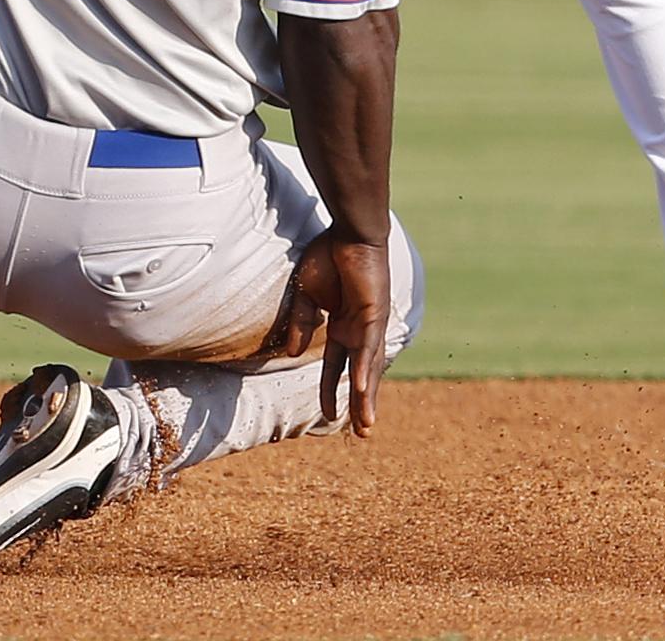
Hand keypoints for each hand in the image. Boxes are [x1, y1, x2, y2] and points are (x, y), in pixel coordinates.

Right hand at [287, 228, 391, 437]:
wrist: (349, 230)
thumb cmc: (328, 255)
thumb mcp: (305, 293)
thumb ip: (300, 322)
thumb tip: (289, 354)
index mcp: (342, 325)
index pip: (336, 365)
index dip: (331, 389)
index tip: (326, 414)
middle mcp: (358, 330)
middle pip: (360, 374)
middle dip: (360, 404)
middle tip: (361, 434)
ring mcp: (369, 325)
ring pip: (368, 368)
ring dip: (366, 397)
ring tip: (365, 426)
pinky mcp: (374, 315)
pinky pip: (368, 347)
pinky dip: (365, 369)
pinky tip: (362, 390)